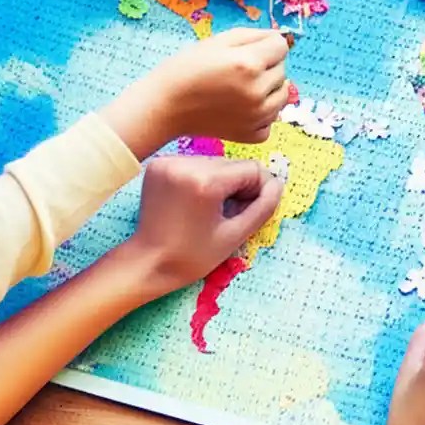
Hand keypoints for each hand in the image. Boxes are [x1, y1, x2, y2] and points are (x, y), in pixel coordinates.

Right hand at [102, 28, 288, 157]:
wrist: (165, 106)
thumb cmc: (187, 69)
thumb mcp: (218, 41)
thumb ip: (253, 36)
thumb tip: (279, 39)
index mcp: (249, 64)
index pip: (281, 46)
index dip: (266, 44)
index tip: (249, 50)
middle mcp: (257, 91)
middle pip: (282, 70)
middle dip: (266, 66)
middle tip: (237, 71)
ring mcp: (257, 116)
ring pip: (282, 94)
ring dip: (269, 89)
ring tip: (241, 89)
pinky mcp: (253, 134)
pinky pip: (272, 119)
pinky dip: (262, 113)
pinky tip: (241, 108)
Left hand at [124, 156, 281, 294]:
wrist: (146, 263)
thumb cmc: (192, 256)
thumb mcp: (235, 236)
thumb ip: (263, 207)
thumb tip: (277, 185)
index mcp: (205, 182)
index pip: (252, 169)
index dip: (258, 191)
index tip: (248, 212)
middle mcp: (185, 164)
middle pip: (233, 164)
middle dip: (240, 186)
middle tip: (231, 213)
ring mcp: (169, 161)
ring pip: (216, 162)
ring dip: (222, 182)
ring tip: (212, 208)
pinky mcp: (158, 164)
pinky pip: (196, 163)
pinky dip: (202, 179)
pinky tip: (195, 201)